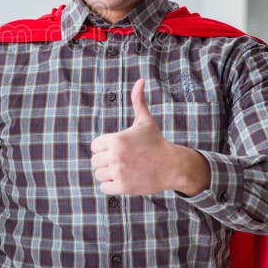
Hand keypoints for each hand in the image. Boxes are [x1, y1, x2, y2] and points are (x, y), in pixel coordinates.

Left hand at [89, 79, 211, 195]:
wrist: (172, 166)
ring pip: (99, 175)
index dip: (105, 147)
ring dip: (108, 174)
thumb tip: (140, 80)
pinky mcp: (123, 187)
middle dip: (106, 161)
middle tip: (122, 160)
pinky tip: (123, 179)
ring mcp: (119, 172)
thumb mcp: (145, 121)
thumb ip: (138, 100)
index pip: (95, 146)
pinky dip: (111, 185)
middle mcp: (115, 156)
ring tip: (123, 169)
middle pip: (95, 161)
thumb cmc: (156, 142)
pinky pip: (104, 187)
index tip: (119, 148)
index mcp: (116, 139)